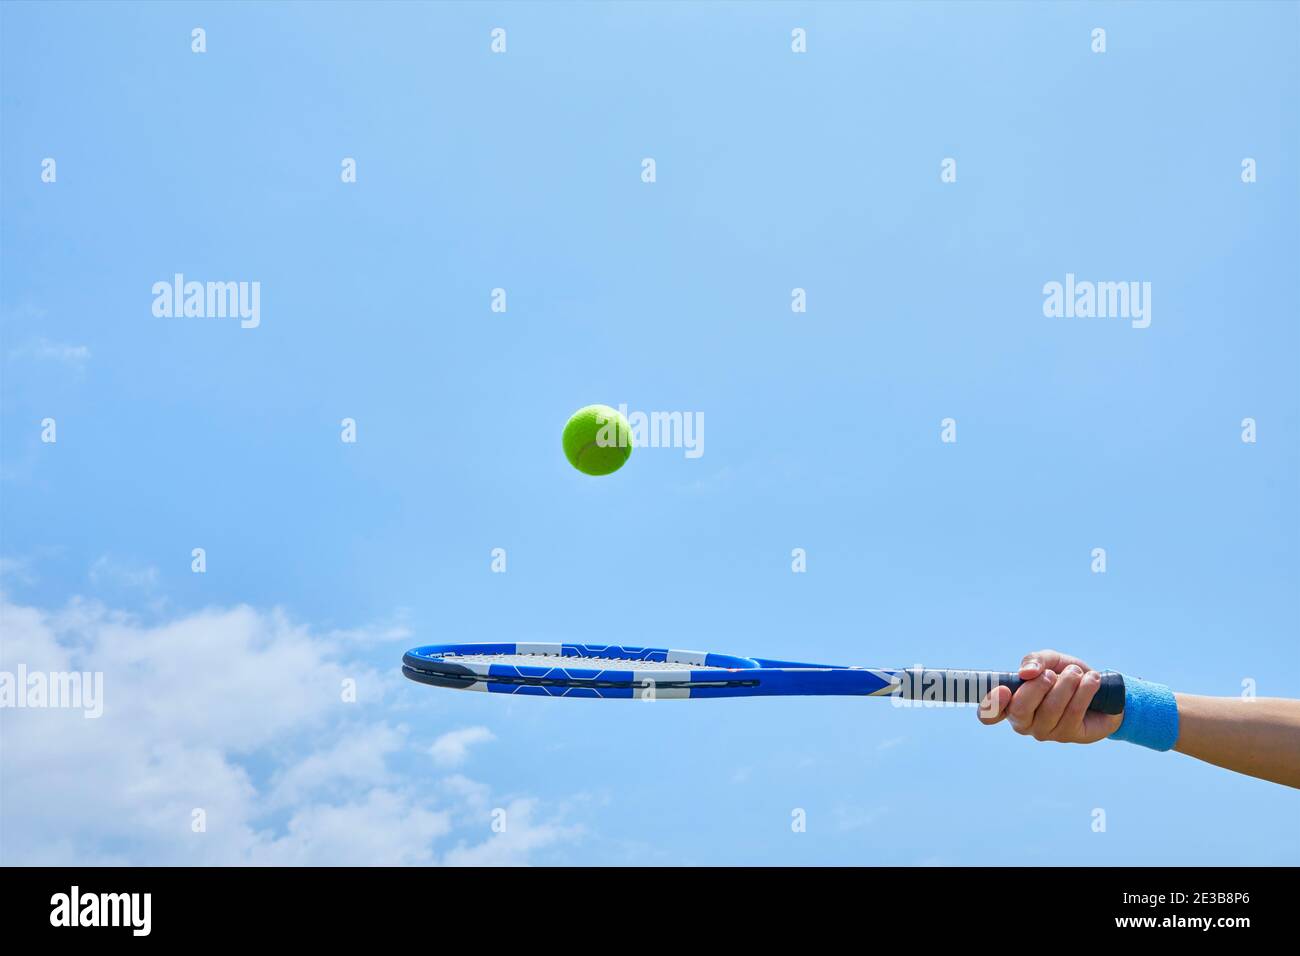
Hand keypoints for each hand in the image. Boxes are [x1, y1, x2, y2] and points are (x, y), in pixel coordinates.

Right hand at [978, 649, 1123, 742]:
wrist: (1099, 689)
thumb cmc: (1066, 675)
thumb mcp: (1049, 660)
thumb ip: (1035, 660)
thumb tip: (1026, 672)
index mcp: (1010, 703)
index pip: (989, 713)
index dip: (992, 704)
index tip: (1004, 689)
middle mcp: (1024, 722)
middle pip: (1020, 710)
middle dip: (1037, 686)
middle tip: (1051, 674)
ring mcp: (1045, 731)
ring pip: (1050, 709)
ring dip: (1066, 684)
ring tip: (1077, 673)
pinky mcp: (1069, 735)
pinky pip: (1073, 712)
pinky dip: (1084, 691)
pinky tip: (1091, 681)